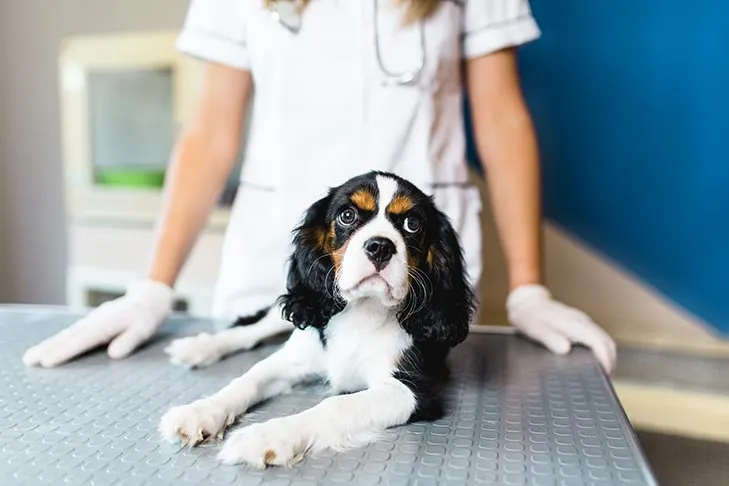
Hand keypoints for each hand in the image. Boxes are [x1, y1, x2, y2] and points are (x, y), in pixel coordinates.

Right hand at [22, 280, 173, 367]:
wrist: (150, 297)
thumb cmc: (148, 316)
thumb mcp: (145, 330)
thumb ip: (129, 341)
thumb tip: (112, 354)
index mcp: (107, 324)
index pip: (83, 340)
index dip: (65, 352)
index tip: (47, 362)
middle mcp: (96, 320)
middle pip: (69, 336)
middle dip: (48, 348)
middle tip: (29, 361)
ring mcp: (93, 319)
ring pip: (68, 333)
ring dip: (50, 344)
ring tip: (32, 357)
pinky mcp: (94, 320)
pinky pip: (74, 331)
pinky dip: (60, 339)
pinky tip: (51, 346)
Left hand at [506, 284, 616, 372]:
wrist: (526, 302)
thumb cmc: (530, 317)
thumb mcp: (535, 329)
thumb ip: (550, 338)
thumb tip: (566, 349)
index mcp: (573, 323)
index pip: (598, 342)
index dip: (605, 360)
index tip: (605, 376)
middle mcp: (582, 321)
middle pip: (607, 342)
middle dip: (610, 361)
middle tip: (606, 380)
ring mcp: (583, 322)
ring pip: (604, 339)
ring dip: (607, 356)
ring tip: (602, 374)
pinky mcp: (580, 324)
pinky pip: (597, 338)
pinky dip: (601, 351)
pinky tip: (594, 361)